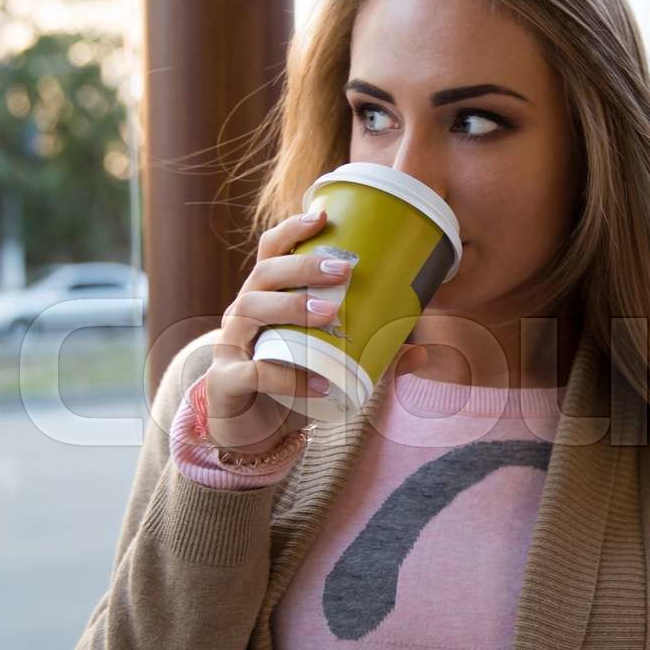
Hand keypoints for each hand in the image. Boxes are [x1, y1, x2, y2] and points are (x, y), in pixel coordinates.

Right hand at [208, 207, 427, 453]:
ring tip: (330, 314)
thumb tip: (422, 352)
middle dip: (302, 267)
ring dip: (291, 307)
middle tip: (345, 270)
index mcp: (265, 297)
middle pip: (263, 275)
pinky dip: (286, 376)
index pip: (270, 252)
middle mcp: (243, 313)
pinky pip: (253, 372)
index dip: (292, 230)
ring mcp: (230, 346)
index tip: (324, 216)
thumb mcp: (330, 365)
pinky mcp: (227, 382)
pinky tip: (318, 383)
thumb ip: (372, 357)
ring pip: (251, 311)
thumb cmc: (290, 385)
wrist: (252, 433)